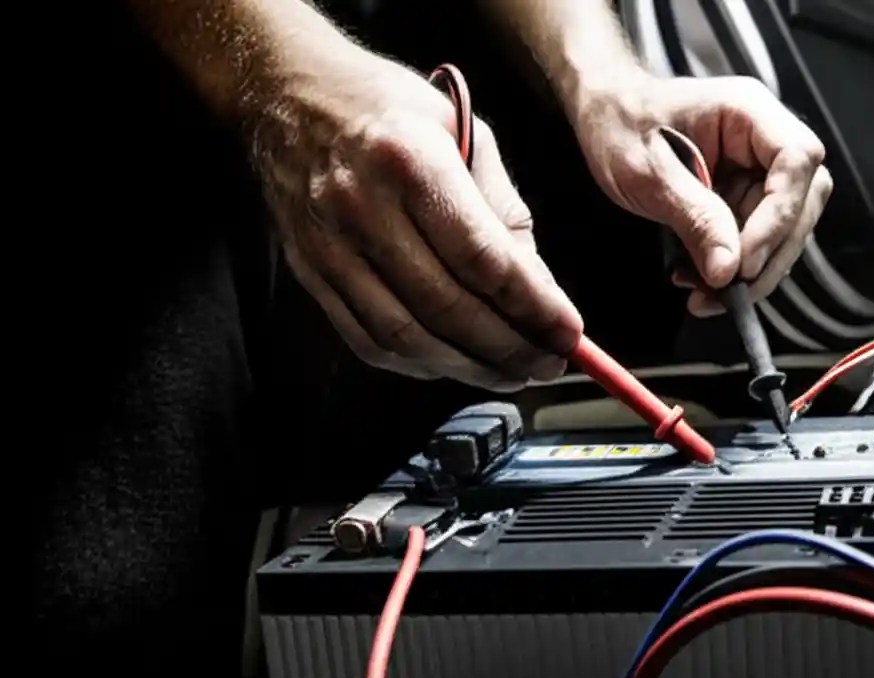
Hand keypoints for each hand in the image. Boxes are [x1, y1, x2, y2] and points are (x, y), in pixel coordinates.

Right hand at [251, 51, 581, 389]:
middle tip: (549, 364)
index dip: (532, 305)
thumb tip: (538, 289)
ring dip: (468, 367)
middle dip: (509, 348)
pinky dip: (418, 365)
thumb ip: (502, 211)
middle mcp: (363, 205)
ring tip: (511, 373)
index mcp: (411, 160)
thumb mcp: (463, 132)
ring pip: (406, 335)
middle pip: (446, 305)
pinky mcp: (310, 272)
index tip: (568, 333)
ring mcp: (330, 245)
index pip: (482, 256)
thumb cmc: (387, 109)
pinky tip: (454, 364)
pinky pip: (367, 340)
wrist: (287, 92)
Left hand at [572, 75, 831, 315]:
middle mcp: (764, 138)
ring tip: (704, 295)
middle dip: (769, 256)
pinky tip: (700, 280)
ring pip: (784, 228)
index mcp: (747, 111)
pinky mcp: (745, 194)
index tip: (744, 261)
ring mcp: (757, 168)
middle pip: (800, 201)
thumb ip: (695, 217)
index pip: (796, 161)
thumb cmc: (619, 124)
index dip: (780, 216)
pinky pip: (756, 237)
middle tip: (727, 293)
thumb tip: (729, 271)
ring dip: (752, 270)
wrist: (603, 114)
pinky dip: (733, 266)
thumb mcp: (648, 173)